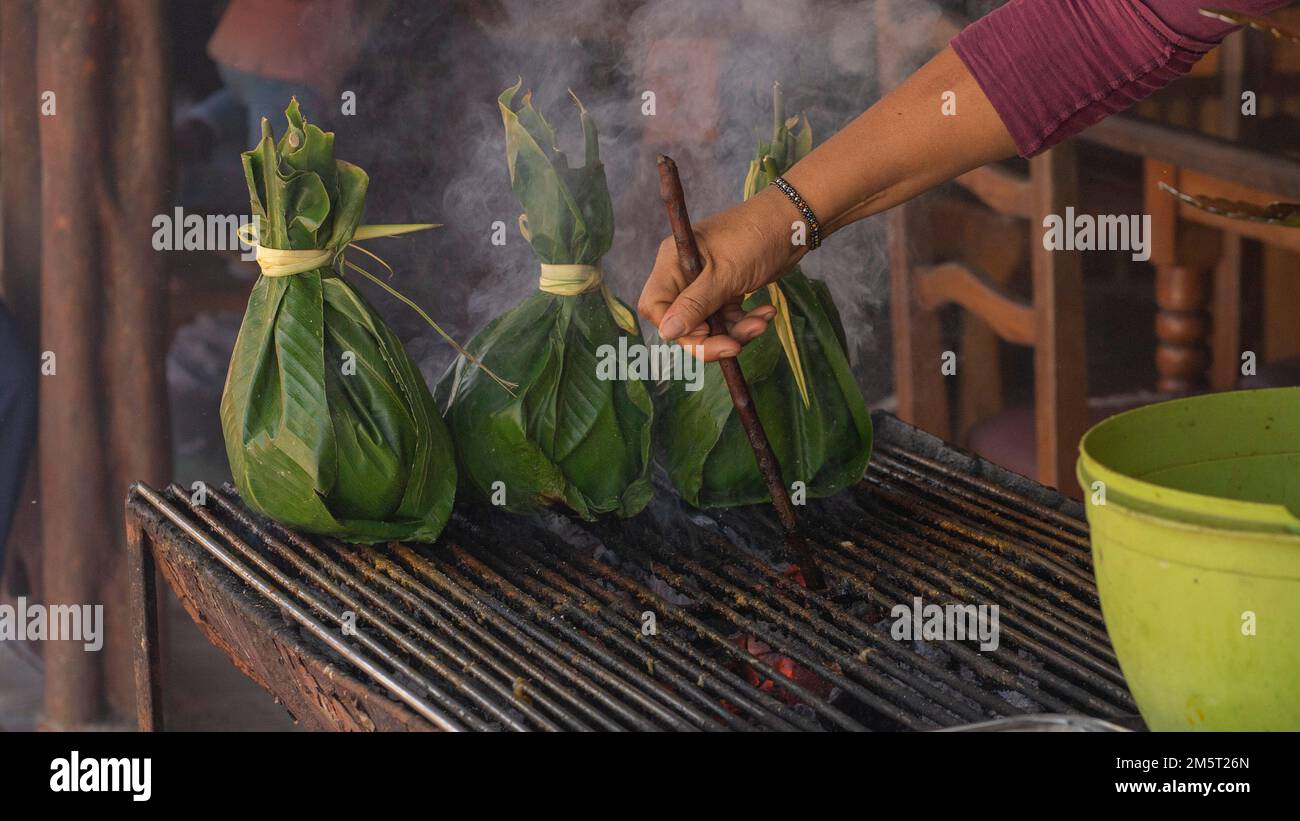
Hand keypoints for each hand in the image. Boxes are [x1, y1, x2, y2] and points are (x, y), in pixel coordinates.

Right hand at [638, 186, 802, 360]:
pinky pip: (728, 318)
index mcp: (674, 263)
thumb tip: (666, 333)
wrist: (793, 222)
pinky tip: (766, 312)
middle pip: (683, 322)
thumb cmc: (755, 238)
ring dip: (736, 330)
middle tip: (736, 346)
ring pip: (709, 325)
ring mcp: (706, 284)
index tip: (704, 332)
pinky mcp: (727, 290)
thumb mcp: (724, 274)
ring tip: (762, 322)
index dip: (675, 327)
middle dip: (711, 338)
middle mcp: (685, 274)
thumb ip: (694, 305)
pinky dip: (746, 321)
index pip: (655, 305)